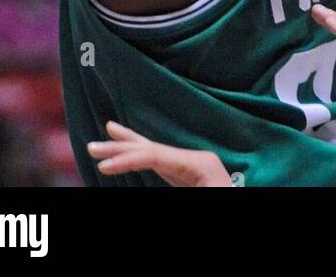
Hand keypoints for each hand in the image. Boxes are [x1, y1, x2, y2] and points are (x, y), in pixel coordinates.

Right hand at [87, 121, 233, 185]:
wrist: (243, 205)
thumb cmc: (222, 194)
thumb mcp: (200, 196)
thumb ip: (173, 181)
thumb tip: (148, 159)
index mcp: (200, 162)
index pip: (155, 155)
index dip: (127, 159)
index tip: (102, 167)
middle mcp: (195, 159)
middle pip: (152, 148)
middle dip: (122, 146)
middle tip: (92, 146)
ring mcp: (192, 166)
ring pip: (154, 152)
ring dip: (128, 146)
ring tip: (108, 131)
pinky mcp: (189, 176)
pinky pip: (160, 164)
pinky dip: (142, 157)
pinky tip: (130, 152)